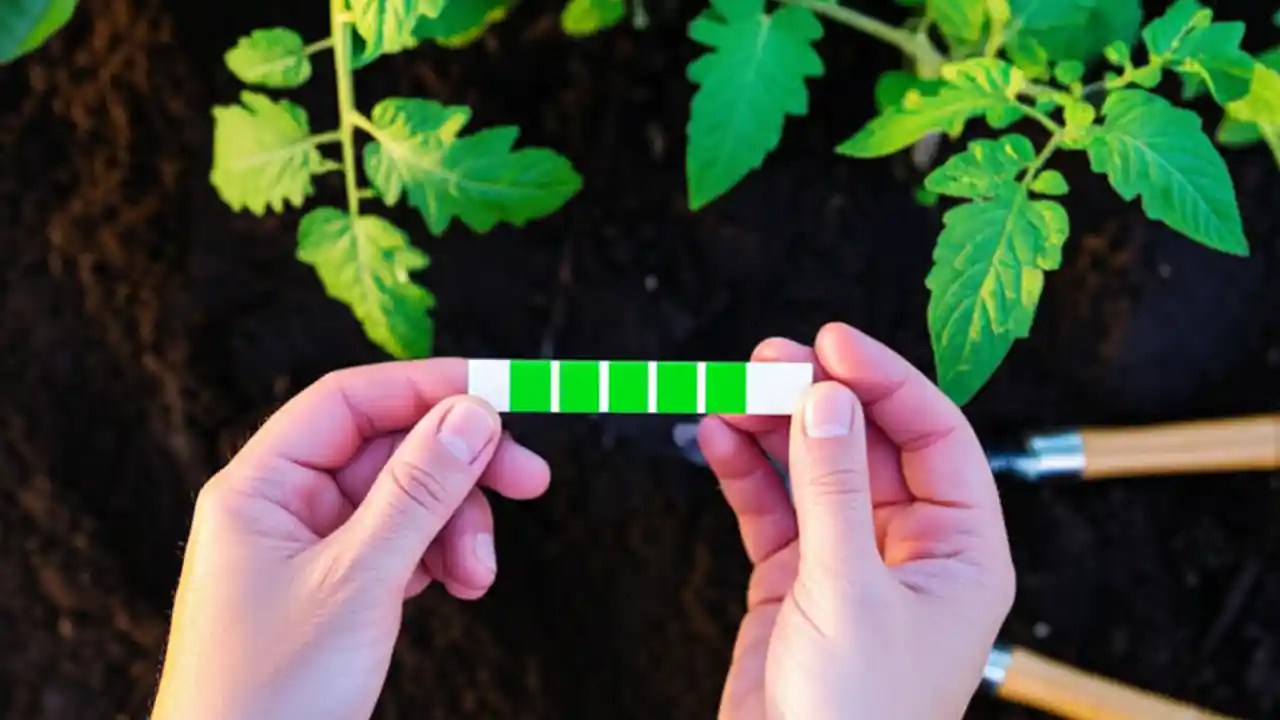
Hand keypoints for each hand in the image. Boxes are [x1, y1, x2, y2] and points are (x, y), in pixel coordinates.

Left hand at [152, 359, 548, 719]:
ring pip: (408, 502)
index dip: (425, 389)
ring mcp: (314, 550)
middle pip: (390, 450)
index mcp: (260, 487)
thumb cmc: (268, 695)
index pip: (349, 402)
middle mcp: (285, 508)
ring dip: (458, 527)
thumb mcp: (357, 581)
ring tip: (479, 574)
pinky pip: (405, 546)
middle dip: (460, 469)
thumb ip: (418, 491)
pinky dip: (442, 559)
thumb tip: (470, 415)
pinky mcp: (341, 588)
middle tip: (528, 478)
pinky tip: (461, 584)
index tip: (497, 394)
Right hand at [698, 323, 1015, 718]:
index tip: (834, 343)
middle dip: (820, 399)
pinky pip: (772, 510)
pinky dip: (746, 472)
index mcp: (960, 552)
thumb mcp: (850, 590)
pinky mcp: (795, 581)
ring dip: (776, 429)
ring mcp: (849, 563)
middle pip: (869, 446)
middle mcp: (909, 550)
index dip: (887, 382)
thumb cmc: (858, 717)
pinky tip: (720, 439)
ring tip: (735, 391)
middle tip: (770, 360)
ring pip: (815, 471)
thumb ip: (834, 488)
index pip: (935, 438)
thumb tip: (826, 399)